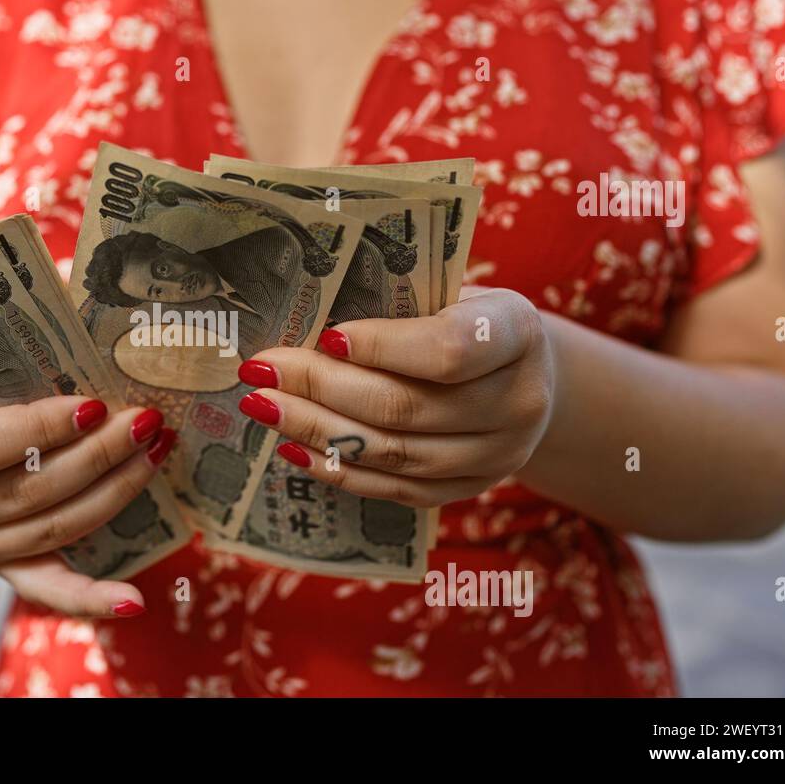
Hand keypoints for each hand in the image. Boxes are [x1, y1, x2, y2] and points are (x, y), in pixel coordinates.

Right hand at [0, 392, 175, 617]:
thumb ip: (10, 375)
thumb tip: (91, 354)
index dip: (39, 429)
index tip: (94, 405)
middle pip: (25, 492)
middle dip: (96, 457)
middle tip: (145, 423)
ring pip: (49, 531)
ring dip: (113, 495)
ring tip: (156, 453)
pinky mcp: (3, 569)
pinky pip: (49, 589)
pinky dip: (93, 599)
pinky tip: (134, 601)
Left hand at [236, 287, 554, 507]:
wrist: (524, 376)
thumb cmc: (467, 319)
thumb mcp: (452, 294)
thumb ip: (398, 306)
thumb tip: (301, 320)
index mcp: (517, 333)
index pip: (449, 348)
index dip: (383, 345)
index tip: (325, 335)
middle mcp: (519, 401)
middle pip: (406, 406)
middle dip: (320, 387)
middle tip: (261, 369)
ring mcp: (497, 456)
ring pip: (392, 452)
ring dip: (314, 429)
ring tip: (262, 406)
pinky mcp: (465, 489)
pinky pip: (392, 488)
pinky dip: (337, 468)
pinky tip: (292, 446)